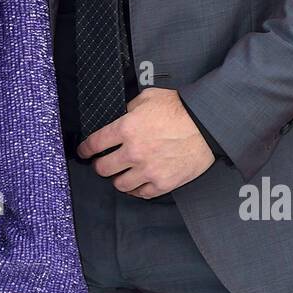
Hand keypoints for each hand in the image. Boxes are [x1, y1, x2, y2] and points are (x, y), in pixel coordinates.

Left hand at [75, 87, 214, 198]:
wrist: (208, 124)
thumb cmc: (180, 108)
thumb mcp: (148, 98)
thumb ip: (129, 108)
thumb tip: (120, 116)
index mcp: (126, 128)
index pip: (94, 144)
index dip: (85, 149)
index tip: (84, 152)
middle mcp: (133, 152)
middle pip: (103, 168)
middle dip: (100, 165)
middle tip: (103, 163)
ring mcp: (148, 170)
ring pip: (120, 185)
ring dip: (118, 179)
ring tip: (122, 174)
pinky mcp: (163, 183)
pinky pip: (142, 194)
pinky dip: (138, 189)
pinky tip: (138, 183)